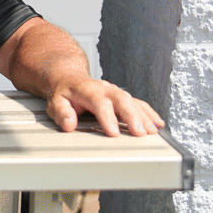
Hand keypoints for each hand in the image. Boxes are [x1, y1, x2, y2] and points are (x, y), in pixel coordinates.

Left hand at [47, 76, 164, 136]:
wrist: (69, 78)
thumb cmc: (64, 93)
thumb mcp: (55, 101)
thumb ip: (61, 113)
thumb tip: (69, 124)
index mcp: (87, 89)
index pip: (99, 102)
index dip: (107, 117)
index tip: (113, 133)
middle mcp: (104, 89)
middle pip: (121, 99)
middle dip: (132, 116)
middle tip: (139, 133)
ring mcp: (115, 92)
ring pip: (133, 101)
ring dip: (144, 116)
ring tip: (151, 132)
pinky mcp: (123, 97)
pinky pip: (139, 103)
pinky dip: (149, 113)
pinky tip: (158, 123)